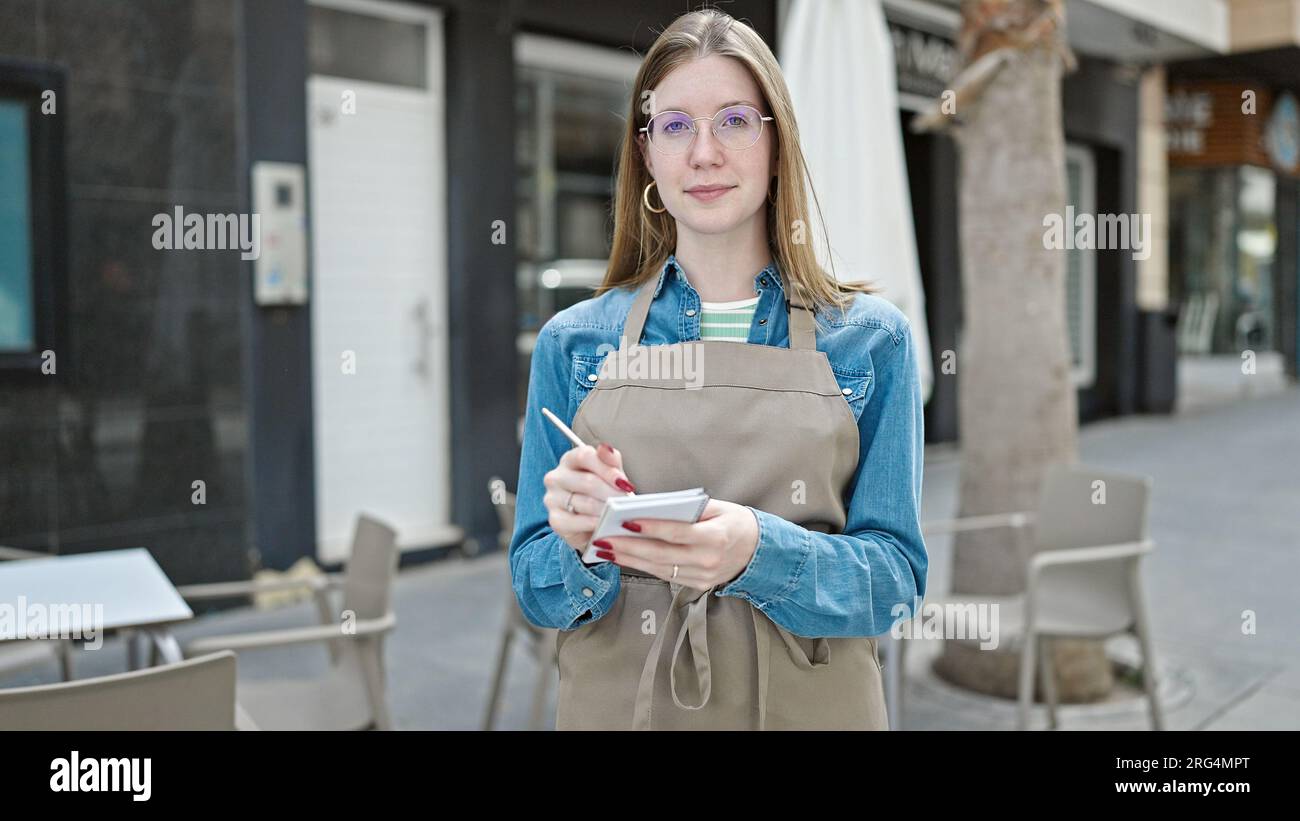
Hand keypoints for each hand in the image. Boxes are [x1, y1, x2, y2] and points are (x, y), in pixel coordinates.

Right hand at [543, 442, 635, 555]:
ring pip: (586, 503)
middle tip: (627, 502)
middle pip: (588, 481)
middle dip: (612, 493)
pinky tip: (605, 524)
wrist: (592, 524)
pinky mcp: (555, 520)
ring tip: (620, 514)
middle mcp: (556, 477)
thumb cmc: (601, 494)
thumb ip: (611, 460)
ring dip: (607, 509)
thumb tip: (606, 449)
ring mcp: (553, 499)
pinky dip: (595, 523)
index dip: (607, 469)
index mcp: (570, 460)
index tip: (623, 483)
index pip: (585, 456)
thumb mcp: (610, 474)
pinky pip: (577, 522)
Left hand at [592, 499, 759, 591]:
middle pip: (661, 554)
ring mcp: (702, 576)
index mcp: (715, 537)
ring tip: (606, 548)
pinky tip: (625, 557)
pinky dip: (642, 566)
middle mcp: (708, 560)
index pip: (676, 532)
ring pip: (659, 568)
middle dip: (629, 547)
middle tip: (604, 538)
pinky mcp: (697, 585)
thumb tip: (651, 507)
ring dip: (629, 559)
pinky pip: (665, 575)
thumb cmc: (736, 522)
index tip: (626, 520)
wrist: (759, 551)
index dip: (650, 527)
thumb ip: (688, 510)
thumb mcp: (718, 508)